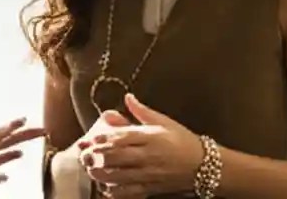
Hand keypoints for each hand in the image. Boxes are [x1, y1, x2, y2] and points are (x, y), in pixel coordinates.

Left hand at [80, 94, 203, 197]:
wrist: (202, 164)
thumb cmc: (182, 140)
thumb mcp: (164, 122)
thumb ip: (142, 111)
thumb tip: (127, 97)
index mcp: (151, 137)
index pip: (124, 137)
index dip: (105, 138)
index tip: (91, 138)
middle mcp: (149, 156)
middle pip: (117, 157)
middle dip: (97, 157)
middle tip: (84, 155)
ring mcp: (149, 174)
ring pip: (120, 176)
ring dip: (101, 174)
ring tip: (90, 170)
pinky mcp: (151, 187)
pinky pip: (129, 192)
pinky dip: (115, 191)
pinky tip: (106, 187)